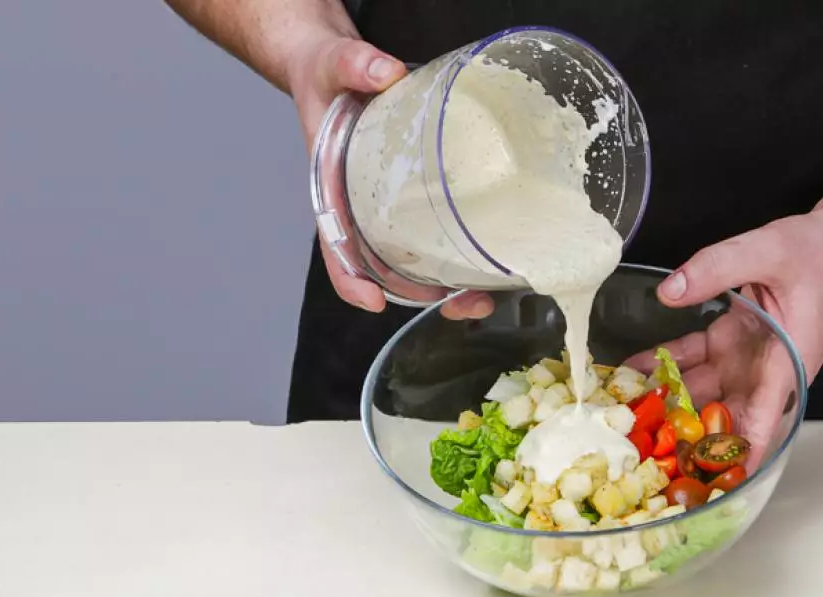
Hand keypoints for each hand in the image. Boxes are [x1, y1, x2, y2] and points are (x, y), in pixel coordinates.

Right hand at [286, 34, 490, 318]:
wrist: (337, 71)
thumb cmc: (327, 77)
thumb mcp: (333, 67)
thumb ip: (354, 66)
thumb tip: (385, 71)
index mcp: (334, 190)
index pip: (336, 245)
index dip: (350, 278)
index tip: (372, 301)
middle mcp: (364, 208)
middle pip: (386, 267)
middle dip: (423, 294)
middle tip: (465, 305)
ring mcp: (394, 204)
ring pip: (419, 256)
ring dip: (452, 283)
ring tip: (488, 297)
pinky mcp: (421, 190)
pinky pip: (440, 225)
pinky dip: (464, 247)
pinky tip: (495, 258)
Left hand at [634, 210, 822, 460]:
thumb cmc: (820, 252)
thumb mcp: (767, 250)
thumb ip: (716, 267)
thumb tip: (669, 292)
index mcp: (787, 365)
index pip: (759, 425)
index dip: (733, 458)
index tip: (705, 485)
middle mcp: (766, 373)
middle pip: (722, 418)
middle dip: (684, 438)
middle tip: (638, 453)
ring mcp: (746, 359)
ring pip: (700, 392)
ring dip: (665, 403)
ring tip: (621, 414)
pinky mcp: (731, 342)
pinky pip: (692, 360)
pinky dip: (665, 366)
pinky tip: (633, 370)